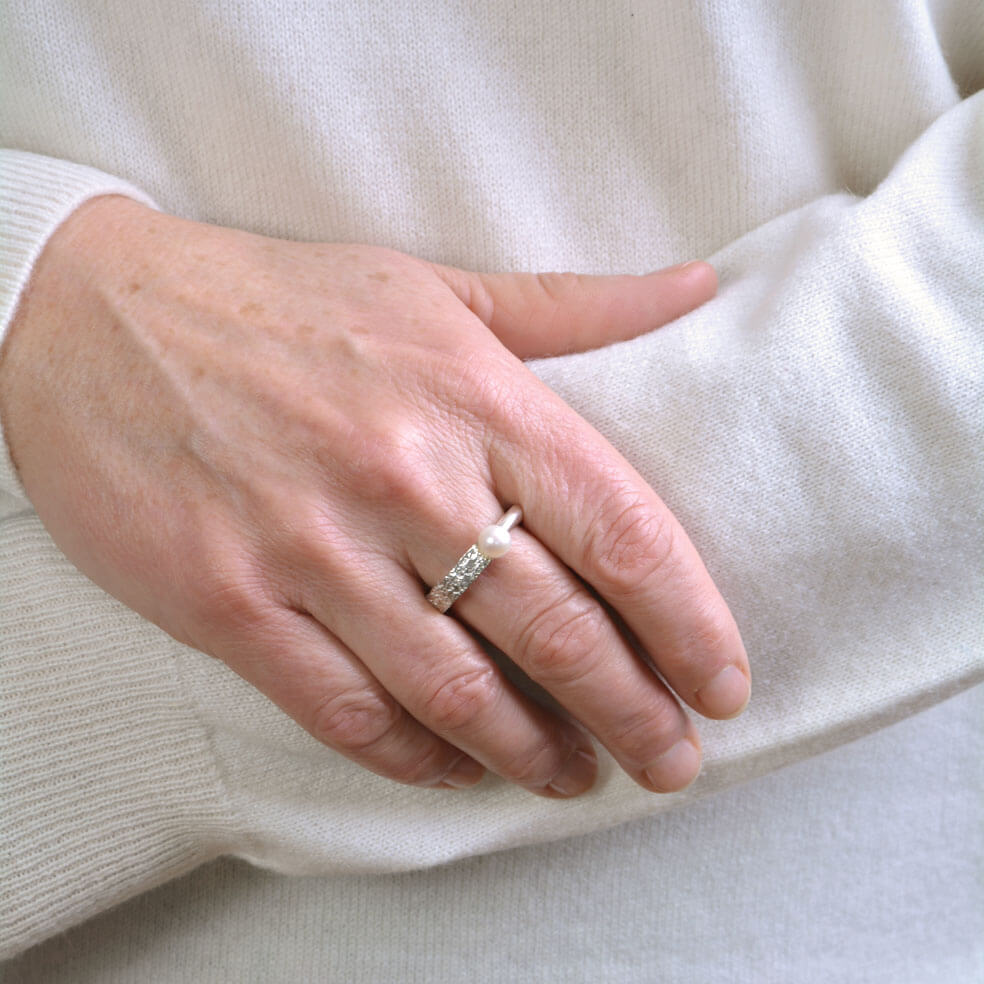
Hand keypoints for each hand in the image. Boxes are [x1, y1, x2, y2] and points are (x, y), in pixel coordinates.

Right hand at [0, 195, 748, 796]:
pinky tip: (460, 766)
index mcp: (469, 395)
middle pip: (554, 628)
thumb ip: (574, 307)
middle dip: (632, 711)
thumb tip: (694, 288)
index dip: (687, 620)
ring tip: (577, 775)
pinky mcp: (230, 601)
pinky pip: (347, 709)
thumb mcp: (434, 287)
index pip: (618, 528)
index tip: (721, 681)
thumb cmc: (279, 301)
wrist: (92, 317)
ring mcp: (311, 545)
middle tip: (672, 760)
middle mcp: (401, 474)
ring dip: (532, 751)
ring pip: (456, 688)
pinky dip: (415, 756)